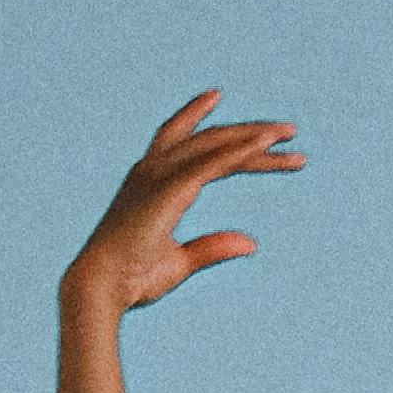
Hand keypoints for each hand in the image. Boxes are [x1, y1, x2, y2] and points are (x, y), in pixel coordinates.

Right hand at [70, 90, 301, 310]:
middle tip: (288, 131)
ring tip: (289, 134)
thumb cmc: (132, 278)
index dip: (208, 124)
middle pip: (210, 141)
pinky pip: (212, 163)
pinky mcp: (169, 189)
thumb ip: (213, 248)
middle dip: (249, 133)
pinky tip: (265, 144)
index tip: (228, 105)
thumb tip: (251, 243)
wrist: (103, 287)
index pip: (191, 147)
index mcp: (153, 184)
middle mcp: (155, 171)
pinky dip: (239, 150)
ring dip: (254, 137)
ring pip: (216, 145)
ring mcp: (160, 176)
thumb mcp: (180, 263)